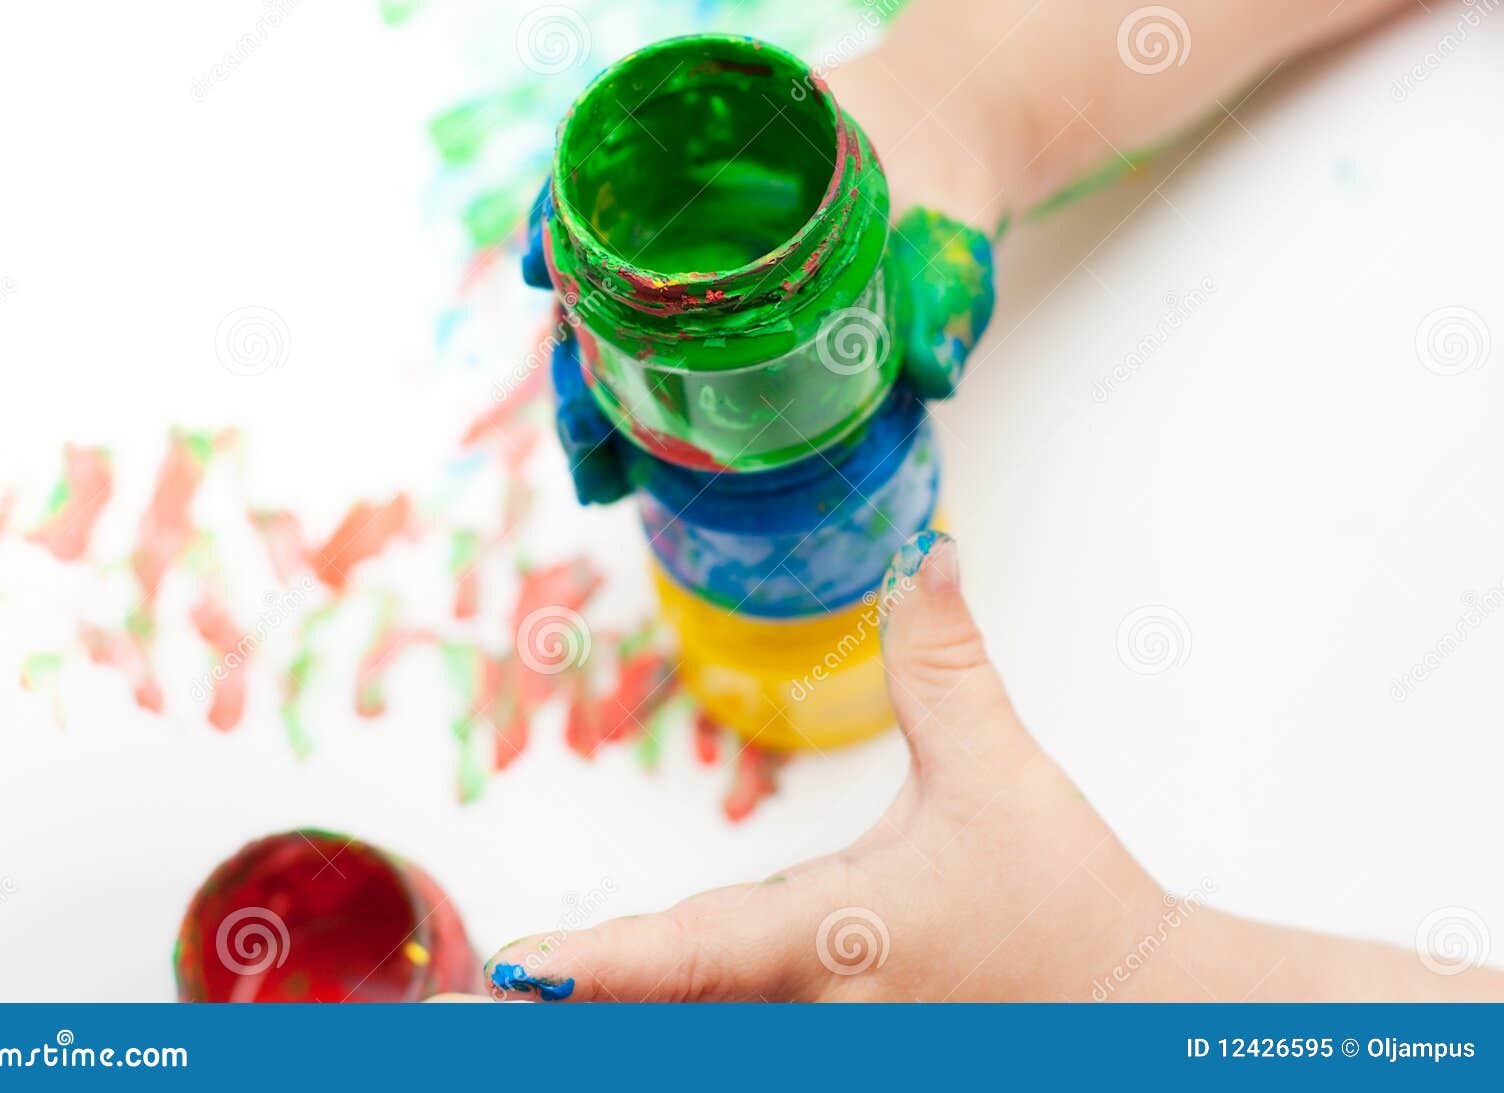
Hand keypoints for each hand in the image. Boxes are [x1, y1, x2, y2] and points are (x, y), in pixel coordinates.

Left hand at [484, 531, 1180, 1001]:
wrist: (1135, 1008)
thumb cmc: (1067, 912)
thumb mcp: (998, 777)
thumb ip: (946, 666)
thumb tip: (926, 560)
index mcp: (833, 940)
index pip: (697, 954)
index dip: (606, 966)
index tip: (520, 968)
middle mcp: (814, 1013)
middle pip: (672, 1020)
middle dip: (580, 1011)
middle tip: (468, 1008)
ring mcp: (828, 1045)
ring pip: (702, 1039)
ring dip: (621, 1022)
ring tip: (520, 1011)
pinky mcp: (843, 1046)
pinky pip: (741, 1038)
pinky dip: (677, 1021)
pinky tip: (625, 1013)